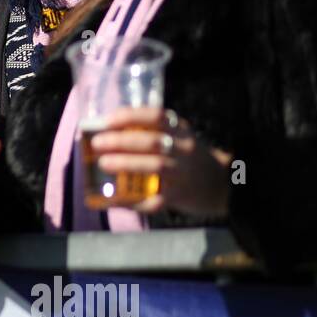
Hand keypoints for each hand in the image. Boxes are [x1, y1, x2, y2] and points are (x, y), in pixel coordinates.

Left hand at [89, 107, 230, 217]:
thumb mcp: (175, 136)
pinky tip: (112, 198)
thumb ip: (149, 132)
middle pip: (153, 142)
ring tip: (103, 163)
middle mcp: (184, 149)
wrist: (219, 184)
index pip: (156, 116)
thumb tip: (103, 131)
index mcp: (180, 130)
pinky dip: (131, 200)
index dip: (130, 117)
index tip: (107, 120)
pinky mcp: (179, 197)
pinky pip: (154, 200)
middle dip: (121, 142)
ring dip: (126, 164)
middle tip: (97, 143)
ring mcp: (183, 174)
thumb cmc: (184, 157)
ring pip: (156, 166)